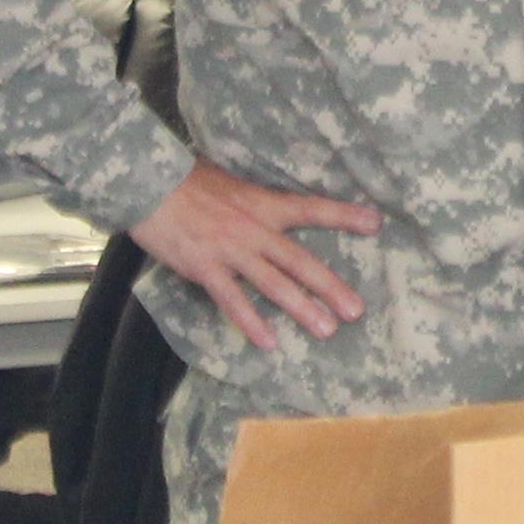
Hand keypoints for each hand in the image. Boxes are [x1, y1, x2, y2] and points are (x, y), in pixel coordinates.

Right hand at [132, 159, 381, 352]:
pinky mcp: (206, 268)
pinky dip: (251, 322)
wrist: (149, 185)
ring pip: (273, 284)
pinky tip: (268, 342)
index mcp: (263, 203)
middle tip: (356, 310)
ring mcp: (231, 250)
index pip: (311, 208)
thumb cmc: (188, 182)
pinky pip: (232, 300)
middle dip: (330, 286)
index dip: (343, 215)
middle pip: (300, 260)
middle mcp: (254, 228)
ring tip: (326, 329)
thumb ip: (255, 201)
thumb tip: (272, 209)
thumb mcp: (231, 183)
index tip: (374, 223)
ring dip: (301, 308)